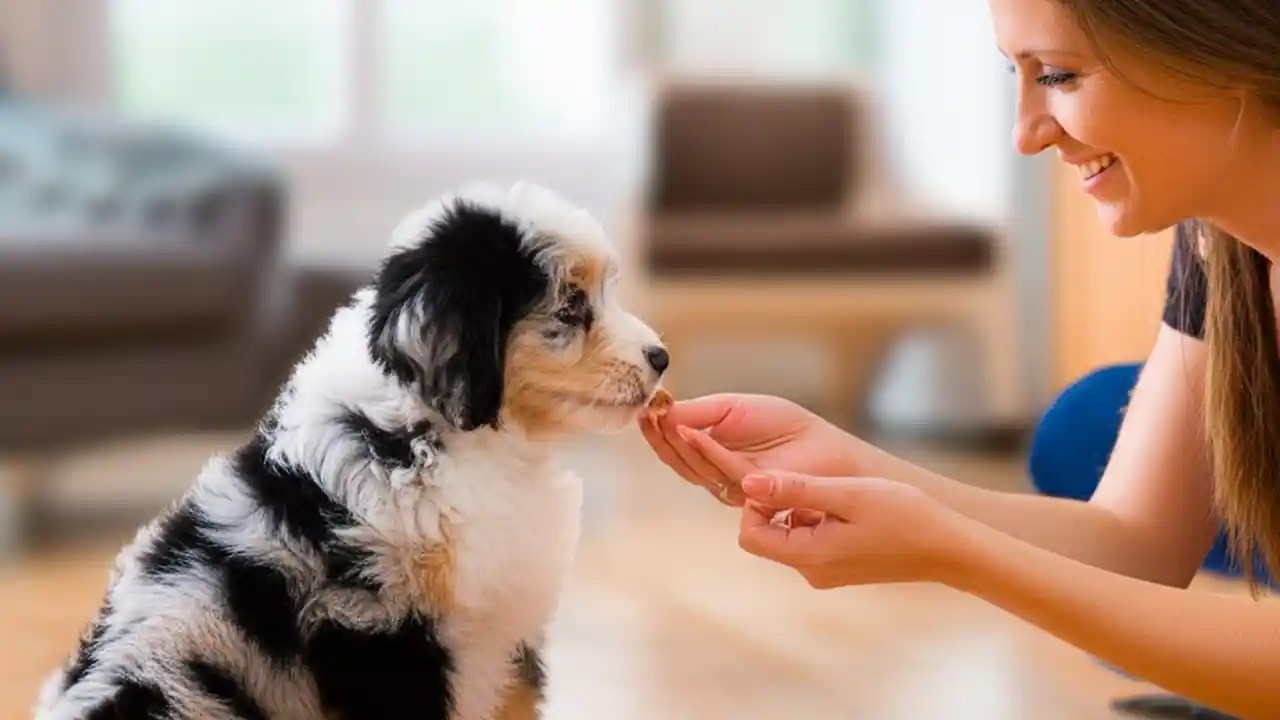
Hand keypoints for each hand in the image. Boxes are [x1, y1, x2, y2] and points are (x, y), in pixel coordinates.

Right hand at [638, 393, 853, 506]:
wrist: (825, 446)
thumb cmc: (786, 426)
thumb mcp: (735, 407)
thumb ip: (701, 411)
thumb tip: (665, 411)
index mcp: (712, 453)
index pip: (677, 446)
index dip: (658, 430)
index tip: (644, 409)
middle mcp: (716, 474)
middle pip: (679, 461)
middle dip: (660, 439)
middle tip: (646, 415)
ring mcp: (731, 486)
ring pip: (695, 468)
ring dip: (676, 443)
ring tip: (663, 419)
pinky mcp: (750, 491)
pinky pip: (720, 469)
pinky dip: (704, 450)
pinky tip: (690, 432)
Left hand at [735, 470, 972, 587]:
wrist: (949, 548)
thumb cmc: (903, 515)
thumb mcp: (846, 493)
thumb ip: (795, 488)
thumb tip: (747, 481)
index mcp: (808, 555)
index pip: (750, 534)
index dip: (757, 503)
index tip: (787, 481)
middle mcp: (811, 572)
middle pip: (766, 535)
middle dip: (779, 504)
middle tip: (814, 483)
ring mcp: (826, 573)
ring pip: (789, 535)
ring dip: (801, 510)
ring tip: (839, 493)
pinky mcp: (840, 568)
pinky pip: (811, 541)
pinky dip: (819, 520)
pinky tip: (850, 507)